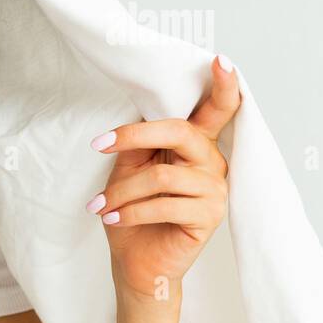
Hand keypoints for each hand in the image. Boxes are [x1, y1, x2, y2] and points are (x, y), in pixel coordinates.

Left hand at [85, 54, 241, 301]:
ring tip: (99, 205)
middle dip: (135, 136)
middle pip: (181, 133)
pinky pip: (165, 206)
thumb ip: (137, 143)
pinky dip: (130, 212)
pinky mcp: (210, 217)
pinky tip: (112, 219)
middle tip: (99, 145)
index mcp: (195, 145)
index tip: (219, 60)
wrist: (135, 262)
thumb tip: (133, 120)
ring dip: (121, 191)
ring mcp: (215, 190)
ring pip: (162, 177)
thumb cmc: (131, 212)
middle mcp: (212, 162)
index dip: (223, 86)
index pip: (216, 111)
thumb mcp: (128, 170)